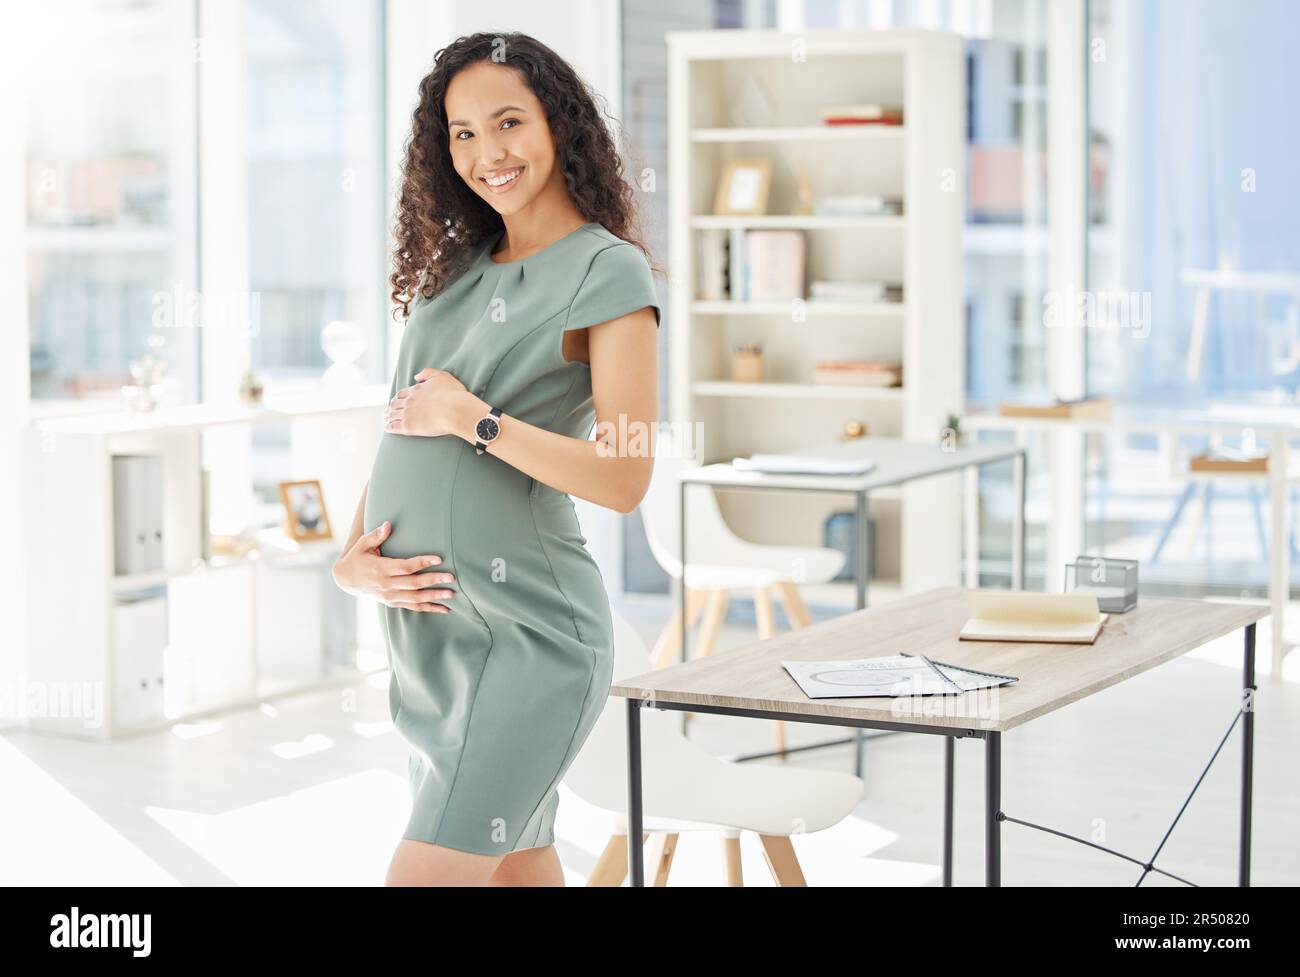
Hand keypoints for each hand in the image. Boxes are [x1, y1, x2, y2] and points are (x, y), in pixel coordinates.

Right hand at [332, 521, 455, 612]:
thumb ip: (376, 535)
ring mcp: (389, 596)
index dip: (422, 563)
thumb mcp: (362, 544)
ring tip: (451, 593)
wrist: (346, 579)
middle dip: (433, 580)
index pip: (405, 567)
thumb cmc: (357, 558)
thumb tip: (388, 524)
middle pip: (414, 584)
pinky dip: (429, 608)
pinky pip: (412, 607)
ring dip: (434, 597)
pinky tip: (444, 608)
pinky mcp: (392, 602)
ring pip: (415, 598)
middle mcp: (386, 585)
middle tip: (451, 577)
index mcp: (381, 569)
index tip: (439, 559)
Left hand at [384, 367, 476, 438]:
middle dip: (391, 407)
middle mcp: (409, 401)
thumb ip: (428, 373)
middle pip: (394, 404)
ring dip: (388, 416)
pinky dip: (388, 427)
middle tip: (388, 410)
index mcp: (416, 390)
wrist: (456, 410)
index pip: (402, 393)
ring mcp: (407, 414)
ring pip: (392, 415)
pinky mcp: (408, 427)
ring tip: (386, 419)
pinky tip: (387, 428)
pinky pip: (393, 426)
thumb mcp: (442, 376)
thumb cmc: (453, 394)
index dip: (398, 397)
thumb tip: (416, 376)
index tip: (396, 400)